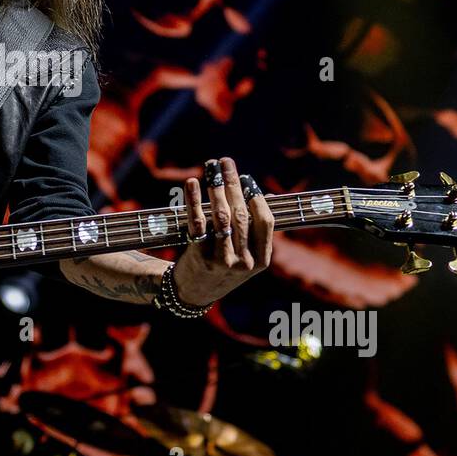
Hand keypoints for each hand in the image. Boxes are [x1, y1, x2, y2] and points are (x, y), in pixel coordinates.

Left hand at [173, 157, 273, 306]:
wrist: (194, 293)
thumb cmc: (223, 266)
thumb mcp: (245, 255)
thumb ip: (254, 229)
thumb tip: (262, 195)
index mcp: (262, 260)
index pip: (266, 222)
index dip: (256, 197)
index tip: (246, 178)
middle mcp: (244, 262)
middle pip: (241, 215)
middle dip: (233, 184)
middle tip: (225, 162)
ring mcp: (222, 262)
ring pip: (221, 218)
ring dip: (216, 188)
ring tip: (211, 167)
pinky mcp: (200, 258)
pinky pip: (198, 225)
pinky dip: (194, 201)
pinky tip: (191, 184)